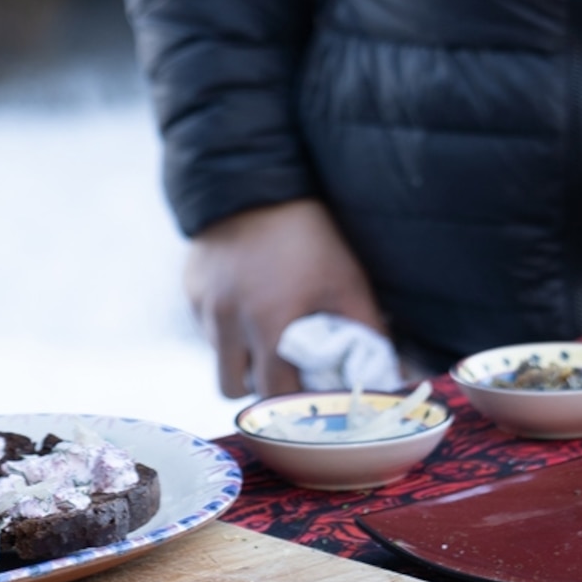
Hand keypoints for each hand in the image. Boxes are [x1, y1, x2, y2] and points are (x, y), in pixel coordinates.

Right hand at [185, 197, 384, 398]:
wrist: (256, 180)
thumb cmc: (311, 235)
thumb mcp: (346, 280)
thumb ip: (366, 332)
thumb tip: (390, 375)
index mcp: (268, 324)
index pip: (274, 395)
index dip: (292, 402)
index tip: (308, 394)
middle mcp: (227, 321)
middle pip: (234, 387)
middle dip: (258, 387)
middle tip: (283, 368)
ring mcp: (204, 305)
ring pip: (216, 358)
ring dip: (239, 357)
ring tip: (265, 332)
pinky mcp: (190, 288)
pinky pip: (204, 327)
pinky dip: (224, 328)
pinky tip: (246, 301)